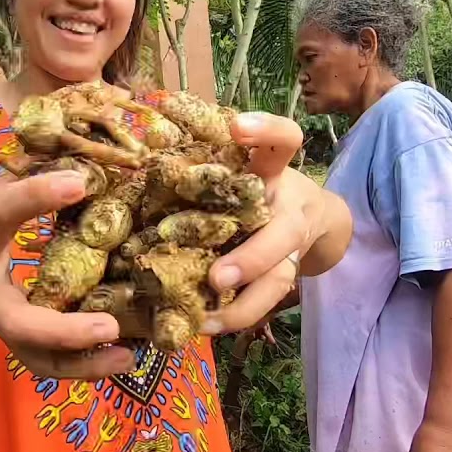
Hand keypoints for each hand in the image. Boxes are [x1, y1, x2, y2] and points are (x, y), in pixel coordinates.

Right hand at [0, 170, 134, 378]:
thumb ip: (30, 187)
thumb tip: (88, 173)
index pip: (1, 214)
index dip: (35, 197)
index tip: (78, 182)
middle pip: (19, 324)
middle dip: (64, 332)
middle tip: (110, 326)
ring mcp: (1, 324)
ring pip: (36, 358)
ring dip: (81, 365)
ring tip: (127, 356)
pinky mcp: (18, 341)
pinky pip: (47, 363)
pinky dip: (83, 366)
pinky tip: (120, 357)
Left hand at [203, 112, 324, 333]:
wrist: (315, 217)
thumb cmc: (257, 184)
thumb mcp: (241, 164)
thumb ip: (206, 163)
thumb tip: (137, 156)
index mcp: (272, 170)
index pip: (283, 139)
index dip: (264, 130)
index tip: (235, 126)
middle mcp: (286, 208)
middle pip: (284, 233)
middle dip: (253, 257)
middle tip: (218, 277)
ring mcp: (290, 246)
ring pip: (279, 278)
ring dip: (244, 302)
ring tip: (206, 320)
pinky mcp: (284, 274)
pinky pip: (266, 301)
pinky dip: (236, 314)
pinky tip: (204, 325)